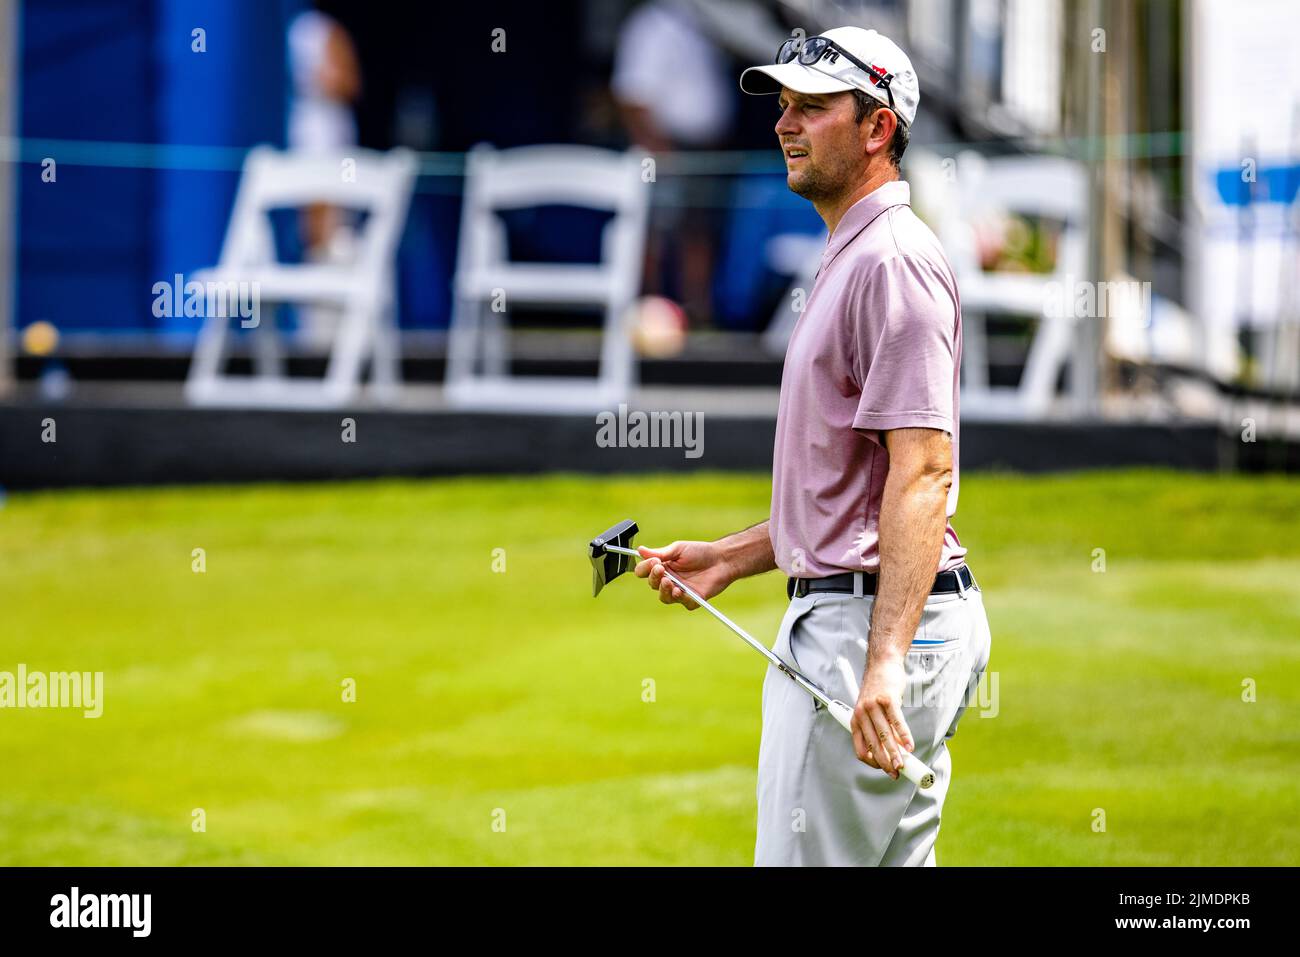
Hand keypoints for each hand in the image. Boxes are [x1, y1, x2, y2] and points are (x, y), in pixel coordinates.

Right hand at [633, 541, 733, 609]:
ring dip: (664, 590)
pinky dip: (680, 598)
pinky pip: (682, 602)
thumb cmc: (701, 552)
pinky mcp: (692, 599)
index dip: (645, 568)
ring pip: (664, 597)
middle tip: (661, 570)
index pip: (645, 571)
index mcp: (663, 567)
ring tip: (669, 582)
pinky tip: (680, 590)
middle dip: (654, 578)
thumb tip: (640, 550)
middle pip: (652, 584)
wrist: (722, 559)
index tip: (653, 562)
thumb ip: (660, 553)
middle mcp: (669, 580)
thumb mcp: (678, 549)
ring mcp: (680, 591)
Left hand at [851, 656, 914, 777]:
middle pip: (874, 745)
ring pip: (885, 735)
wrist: (882, 665)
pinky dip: (904, 736)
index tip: (884, 769)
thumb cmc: (878, 690)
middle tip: (895, 773)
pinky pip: (897, 722)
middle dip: (885, 762)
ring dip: (896, 753)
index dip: (872, 762)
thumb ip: (877, 729)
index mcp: (855, 720)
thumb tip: (893, 751)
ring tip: (903, 764)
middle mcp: (862, 714)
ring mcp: (874, 706)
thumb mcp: (871, 710)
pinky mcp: (888, 699)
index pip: (860, 749)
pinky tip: (910, 746)